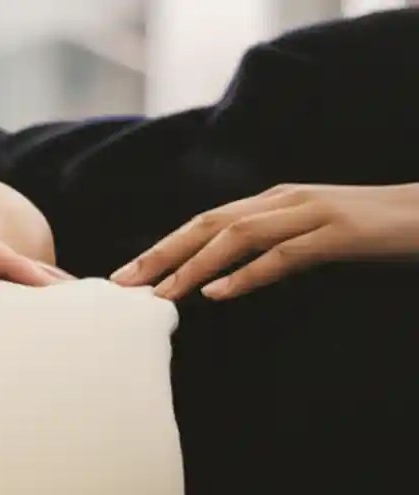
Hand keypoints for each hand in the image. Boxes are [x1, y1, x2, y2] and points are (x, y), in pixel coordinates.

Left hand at [110, 183, 418, 299]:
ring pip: (237, 236)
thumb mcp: (311, 237)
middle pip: (208, 224)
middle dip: (160, 254)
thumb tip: (222, 277)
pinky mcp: (339, 234)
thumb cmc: (372, 232)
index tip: (126, 275)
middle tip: (122, 285)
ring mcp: (311, 213)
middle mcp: (284, 200)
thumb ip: (269, 249)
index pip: (204, 223)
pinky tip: (217, 294)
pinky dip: (247, 274)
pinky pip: (283, 255)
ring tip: (160, 294)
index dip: (162, 247)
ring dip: (193, 266)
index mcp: (273, 201)